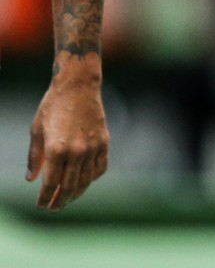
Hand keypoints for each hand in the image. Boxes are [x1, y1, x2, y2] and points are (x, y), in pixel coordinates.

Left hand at [27, 78, 108, 210]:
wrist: (79, 85)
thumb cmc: (53, 105)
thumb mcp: (37, 130)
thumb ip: (34, 157)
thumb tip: (31, 179)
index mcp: (56, 149)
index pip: (50, 184)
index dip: (44, 198)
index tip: (41, 205)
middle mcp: (76, 151)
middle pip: (69, 187)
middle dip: (60, 200)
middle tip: (53, 208)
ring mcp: (93, 147)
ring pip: (86, 181)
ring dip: (76, 193)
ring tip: (68, 198)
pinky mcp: (104, 142)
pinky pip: (100, 168)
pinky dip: (92, 178)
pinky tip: (84, 181)